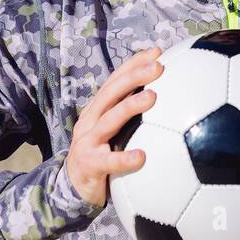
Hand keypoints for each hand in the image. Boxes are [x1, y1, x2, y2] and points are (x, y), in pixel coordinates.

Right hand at [65, 46, 162, 208]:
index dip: (133, 64)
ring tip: (153, 97)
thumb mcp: (113, 132)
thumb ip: (131, 116)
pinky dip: (124, 158)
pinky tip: (142, 157)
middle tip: (158, 67)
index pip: (115, 81)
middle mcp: (90, 121)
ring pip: (109, 120)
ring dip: (130, 107)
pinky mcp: (90, 165)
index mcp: (97, 110)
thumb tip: (166, 98)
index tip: (157, 52)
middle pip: (111, 93)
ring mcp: (87, 142)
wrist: (72, 187)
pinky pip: (108, 162)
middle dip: (134, 76)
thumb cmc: (101, 154)